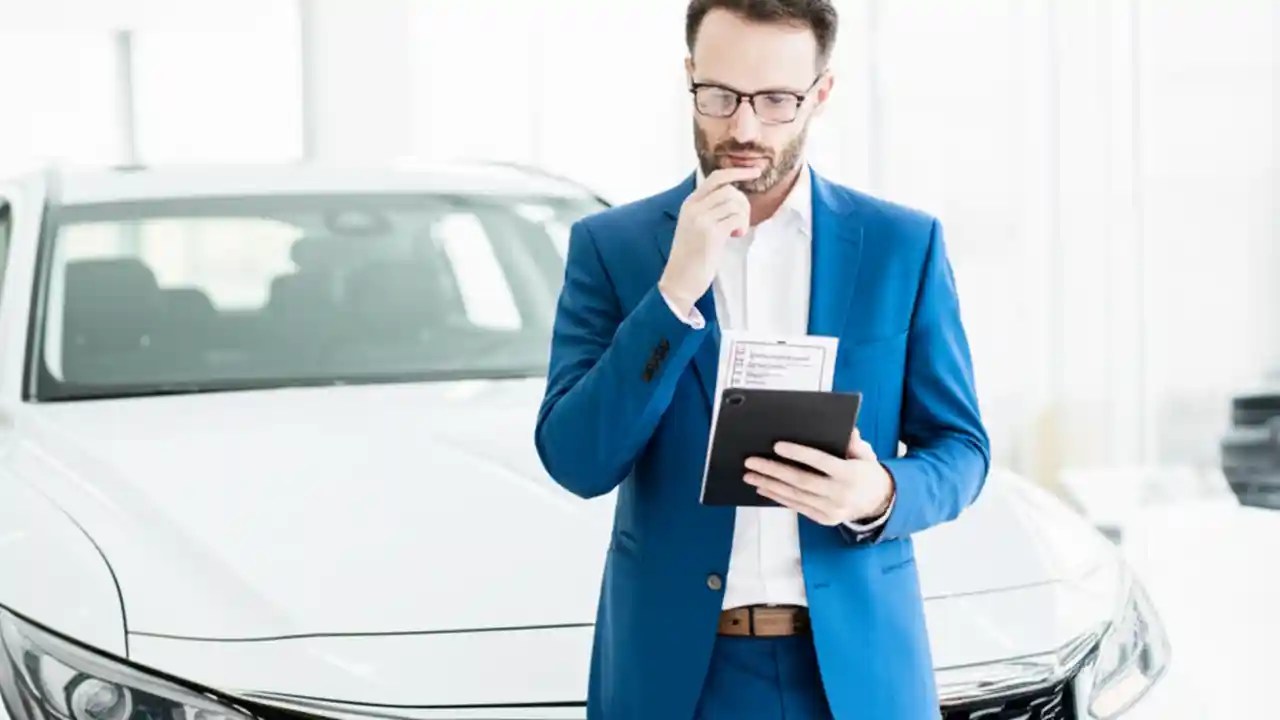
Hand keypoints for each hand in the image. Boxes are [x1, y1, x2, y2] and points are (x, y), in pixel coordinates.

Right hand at [657, 167, 761, 315]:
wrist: (679, 280)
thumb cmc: (691, 257)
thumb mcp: (695, 227)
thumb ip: (709, 210)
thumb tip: (736, 199)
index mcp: (689, 203)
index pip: (716, 177)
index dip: (738, 171)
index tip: (755, 171)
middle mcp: (694, 207)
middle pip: (729, 189)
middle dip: (743, 203)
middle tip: (741, 221)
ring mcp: (701, 219)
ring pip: (735, 202)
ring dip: (743, 216)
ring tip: (736, 231)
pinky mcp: (710, 233)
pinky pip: (736, 218)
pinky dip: (741, 226)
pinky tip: (735, 236)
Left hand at [743, 429, 894, 525]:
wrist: (877, 502)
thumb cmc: (865, 472)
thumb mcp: (866, 455)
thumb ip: (855, 443)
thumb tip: (847, 431)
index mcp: (849, 474)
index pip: (820, 462)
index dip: (798, 454)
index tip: (777, 446)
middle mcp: (839, 494)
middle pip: (800, 481)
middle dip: (773, 470)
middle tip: (751, 461)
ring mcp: (830, 509)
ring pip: (794, 496)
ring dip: (769, 485)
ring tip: (750, 475)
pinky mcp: (823, 518)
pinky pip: (796, 506)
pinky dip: (778, 497)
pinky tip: (764, 488)